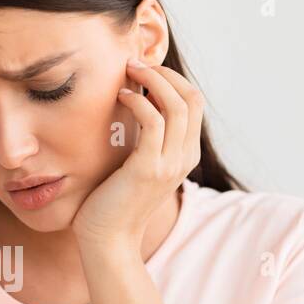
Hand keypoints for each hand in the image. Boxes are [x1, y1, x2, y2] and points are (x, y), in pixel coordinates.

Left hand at [72, 58, 203, 249]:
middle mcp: (184, 158)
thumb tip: (138, 102)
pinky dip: (139, 102)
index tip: (145, 70)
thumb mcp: (139, 163)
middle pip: (192, 98)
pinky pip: (154, 122)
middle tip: (135, 64)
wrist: (109, 239)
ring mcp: (169, 164)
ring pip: (176, 105)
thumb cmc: (115, 200)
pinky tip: (122, 97)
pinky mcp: (148, 169)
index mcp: (186, 155)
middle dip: (165, 74)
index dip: (173, 79)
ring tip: (128, 73)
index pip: (194, 103)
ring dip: (152, 80)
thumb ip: (147, 138)